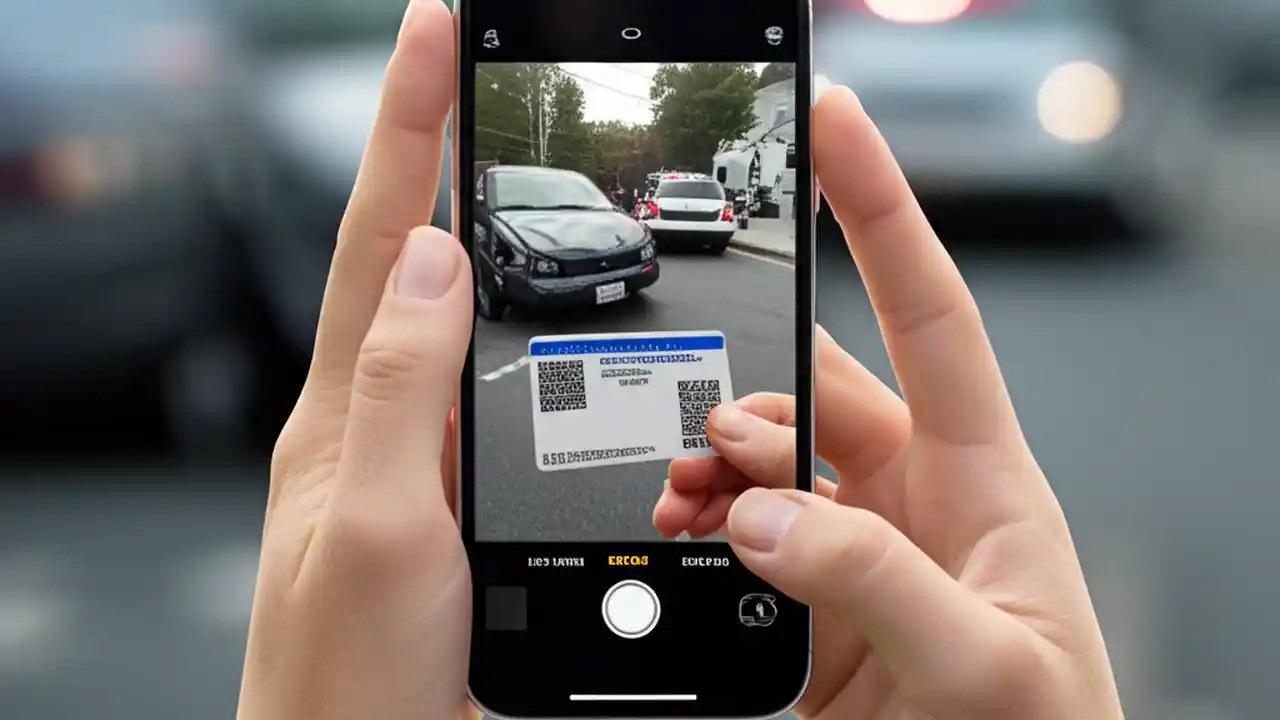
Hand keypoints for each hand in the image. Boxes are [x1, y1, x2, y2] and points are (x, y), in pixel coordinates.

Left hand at [236, 3, 472, 718]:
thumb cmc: (347, 677)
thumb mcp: (382, 525)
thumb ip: (401, 388)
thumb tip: (436, 260)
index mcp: (346, 411)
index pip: (379, 240)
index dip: (410, 129)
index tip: (437, 34)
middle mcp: (375, 418)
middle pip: (407, 257)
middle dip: (435, 149)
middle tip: (466, 67)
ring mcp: (411, 454)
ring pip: (448, 318)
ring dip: (470, 226)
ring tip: (490, 154)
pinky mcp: (450, 495)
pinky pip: (479, 386)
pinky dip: (504, 327)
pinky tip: (519, 313)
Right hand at [656, 88, 1123, 718]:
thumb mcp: (985, 664)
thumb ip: (874, 579)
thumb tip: (767, 511)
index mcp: (982, 482)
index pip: (931, 317)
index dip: (883, 215)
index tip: (836, 131)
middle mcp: (912, 501)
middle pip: (815, 393)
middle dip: (753, 394)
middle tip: (715, 439)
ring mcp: (853, 551)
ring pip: (764, 463)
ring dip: (716, 467)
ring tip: (691, 497)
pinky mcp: (807, 604)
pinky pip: (737, 533)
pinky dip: (702, 524)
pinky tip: (689, 536)